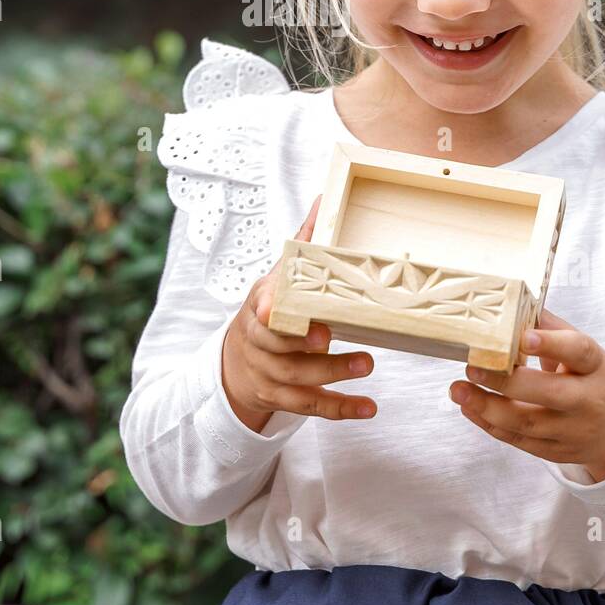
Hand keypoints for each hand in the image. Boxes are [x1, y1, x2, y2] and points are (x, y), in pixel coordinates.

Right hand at [221, 195, 376, 431]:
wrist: (236, 362)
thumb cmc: (269, 310)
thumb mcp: (278, 277)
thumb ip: (302, 243)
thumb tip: (324, 196)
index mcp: (259, 306)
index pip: (259, 307)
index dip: (265, 309)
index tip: (269, 309)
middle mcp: (259, 341)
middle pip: (277, 345)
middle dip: (304, 343)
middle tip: (331, 335)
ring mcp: (268, 373)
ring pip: (296, 378)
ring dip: (333, 373)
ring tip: (367, 364)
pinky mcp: (281, 398)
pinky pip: (311, 406)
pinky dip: (341, 408)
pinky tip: (368, 408)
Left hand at [448, 306, 604, 481]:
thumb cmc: (593, 379)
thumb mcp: (585, 351)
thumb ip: (551, 328)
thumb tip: (514, 302)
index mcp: (596, 367)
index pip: (579, 352)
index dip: (551, 343)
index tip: (521, 337)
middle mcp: (588, 401)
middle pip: (549, 392)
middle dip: (506, 381)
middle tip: (472, 367)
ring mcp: (573, 431)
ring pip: (528, 422)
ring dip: (487, 407)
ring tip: (458, 390)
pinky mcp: (556, 451)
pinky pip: (519, 440)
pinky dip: (490, 424)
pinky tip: (469, 408)